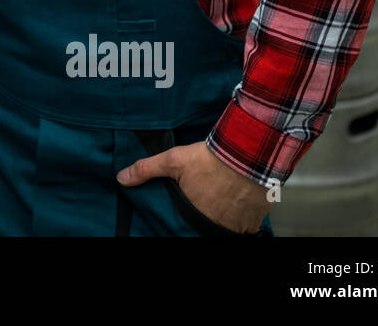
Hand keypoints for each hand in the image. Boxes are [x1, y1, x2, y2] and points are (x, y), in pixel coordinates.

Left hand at [117, 140, 269, 233]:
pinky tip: (238, 200)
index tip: (189, 207)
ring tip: (222, 198)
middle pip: (207, 224)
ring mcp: (238, 224)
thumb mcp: (173, 160)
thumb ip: (146, 170)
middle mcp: (217, 224)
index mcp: (195, 215)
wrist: (248, 152)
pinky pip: (247, 224)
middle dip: (205, 213)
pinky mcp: (255, 220)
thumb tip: (122, 178)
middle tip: (206, 199)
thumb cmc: (211, 159)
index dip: (187, 214)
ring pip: (227, 224)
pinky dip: (242, 215)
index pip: (187, 224)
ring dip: (224, 214)